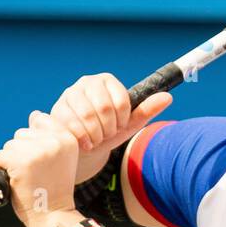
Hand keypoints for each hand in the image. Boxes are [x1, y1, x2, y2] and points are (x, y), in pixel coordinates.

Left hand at [0, 112, 80, 225]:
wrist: (52, 214)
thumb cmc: (53, 189)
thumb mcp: (61, 158)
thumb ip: (49, 136)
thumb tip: (34, 114)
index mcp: (68, 138)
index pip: (41, 121)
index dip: (35, 142)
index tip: (43, 163)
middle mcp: (55, 141)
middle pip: (22, 133)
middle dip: (22, 152)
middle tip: (35, 173)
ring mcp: (38, 150)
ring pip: (10, 145)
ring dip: (11, 161)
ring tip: (26, 177)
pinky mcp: (20, 161)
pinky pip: (0, 157)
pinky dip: (2, 169)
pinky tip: (15, 180)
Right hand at [49, 73, 173, 182]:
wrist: (85, 145)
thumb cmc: (109, 131)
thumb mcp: (130, 123)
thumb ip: (147, 109)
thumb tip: (168, 97)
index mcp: (107, 81)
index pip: (121, 100)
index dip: (123, 119)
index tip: (120, 125)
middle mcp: (87, 82)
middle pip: (104, 108)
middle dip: (109, 128)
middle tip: (107, 134)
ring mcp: (70, 94)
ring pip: (87, 117)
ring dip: (96, 135)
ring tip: (97, 139)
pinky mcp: (57, 109)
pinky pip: (72, 126)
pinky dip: (83, 139)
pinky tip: (86, 143)